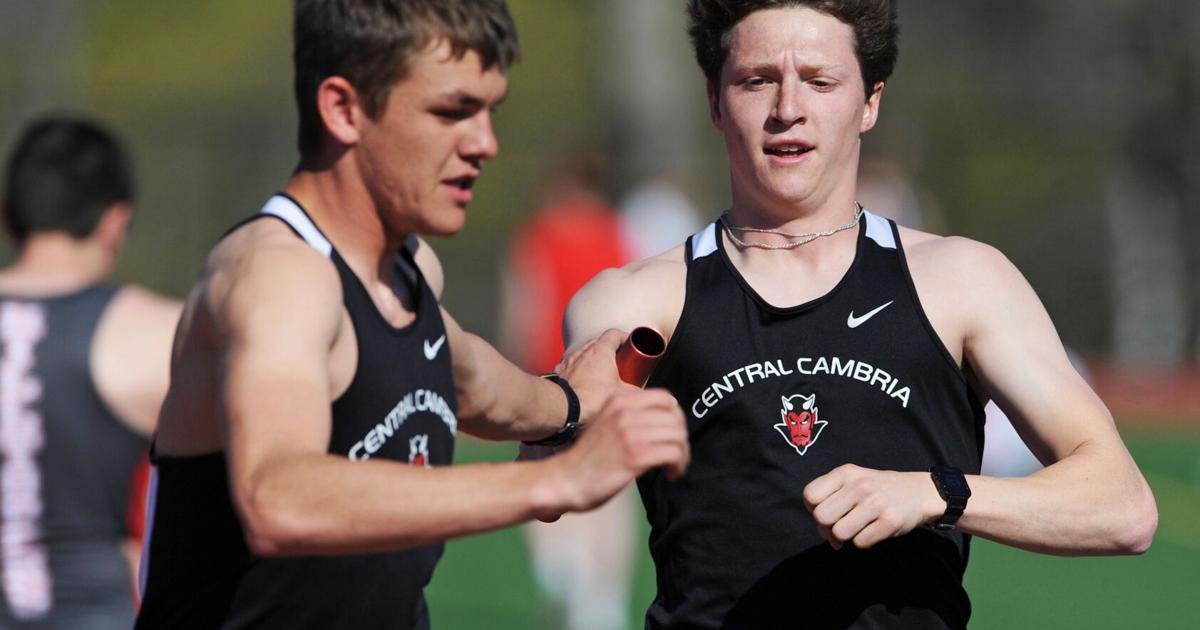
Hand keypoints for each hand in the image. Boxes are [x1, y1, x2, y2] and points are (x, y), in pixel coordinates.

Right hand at [551, 388, 688, 515]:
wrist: (564, 480)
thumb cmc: (586, 458)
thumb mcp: (606, 423)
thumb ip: (630, 416)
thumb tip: (665, 421)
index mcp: (619, 401)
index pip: (665, 398)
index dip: (676, 417)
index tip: (673, 434)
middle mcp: (625, 412)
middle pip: (675, 417)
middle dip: (682, 438)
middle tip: (677, 455)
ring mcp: (630, 433)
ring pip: (678, 435)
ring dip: (682, 454)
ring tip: (674, 466)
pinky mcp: (634, 455)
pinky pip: (673, 453)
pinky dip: (678, 464)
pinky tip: (670, 473)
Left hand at [554, 329, 632, 424]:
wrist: (563, 409)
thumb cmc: (591, 400)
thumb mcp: (622, 395)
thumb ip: (637, 393)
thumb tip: (644, 396)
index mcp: (600, 351)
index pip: (614, 334)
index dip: (624, 337)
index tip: (630, 345)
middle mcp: (583, 352)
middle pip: (599, 342)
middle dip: (609, 349)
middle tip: (618, 361)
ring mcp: (569, 361)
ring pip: (584, 353)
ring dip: (592, 359)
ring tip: (600, 373)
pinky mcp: (560, 372)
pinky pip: (571, 365)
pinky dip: (578, 369)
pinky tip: (583, 381)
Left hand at [802, 464, 943, 549]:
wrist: (918, 492)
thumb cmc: (877, 489)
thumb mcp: (852, 481)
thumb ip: (831, 500)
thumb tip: (823, 533)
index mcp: (845, 473)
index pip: (810, 495)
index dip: (813, 508)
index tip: (827, 510)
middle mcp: (859, 486)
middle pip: (821, 516)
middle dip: (827, 526)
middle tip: (840, 524)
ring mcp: (875, 503)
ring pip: (839, 533)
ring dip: (845, 536)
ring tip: (857, 528)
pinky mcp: (890, 521)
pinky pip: (860, 542)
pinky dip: (863, 541)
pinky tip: (871, 530)